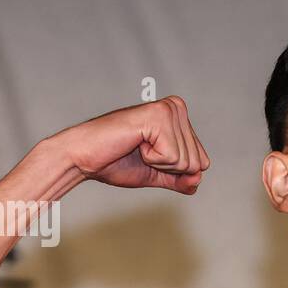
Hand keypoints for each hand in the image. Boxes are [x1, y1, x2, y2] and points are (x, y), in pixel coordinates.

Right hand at [54, 96, 209, 193]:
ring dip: (159, 163)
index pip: (202, 162)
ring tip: (137, 146)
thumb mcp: (158, 174)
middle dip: (169, 168)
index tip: (150, 156)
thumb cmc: (116, 161)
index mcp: (180, 118)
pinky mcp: (158, 116)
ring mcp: (168, 110)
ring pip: (187, 161)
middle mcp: (177, 108)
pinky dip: (152, 159)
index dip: (175, 171)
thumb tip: (198, 179)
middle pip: (198, 163)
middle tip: (141, 152)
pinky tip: (135, 143)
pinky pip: (173, 157)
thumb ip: (181, 179)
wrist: (84, 158)